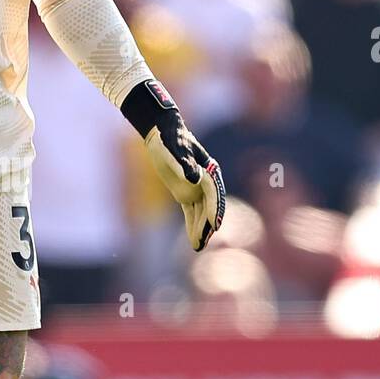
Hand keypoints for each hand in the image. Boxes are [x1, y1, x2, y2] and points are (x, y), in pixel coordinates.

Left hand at [122, 79, 225, 251]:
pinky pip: (191, 212)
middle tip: (203, 242)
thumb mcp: (175, 148)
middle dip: (207, 225)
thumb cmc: (170, 138)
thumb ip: (184, 163)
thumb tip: (195, 178)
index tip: (215, 225)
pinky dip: (192, 224)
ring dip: (200, 229)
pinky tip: (193, 239)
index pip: (214, 194)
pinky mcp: (186, 193)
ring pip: (201, 213)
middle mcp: (205, 182)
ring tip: (198, 246)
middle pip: (209, 207)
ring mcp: (196, 189)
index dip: (215, 210)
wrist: (163, 132)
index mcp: (208, 171)